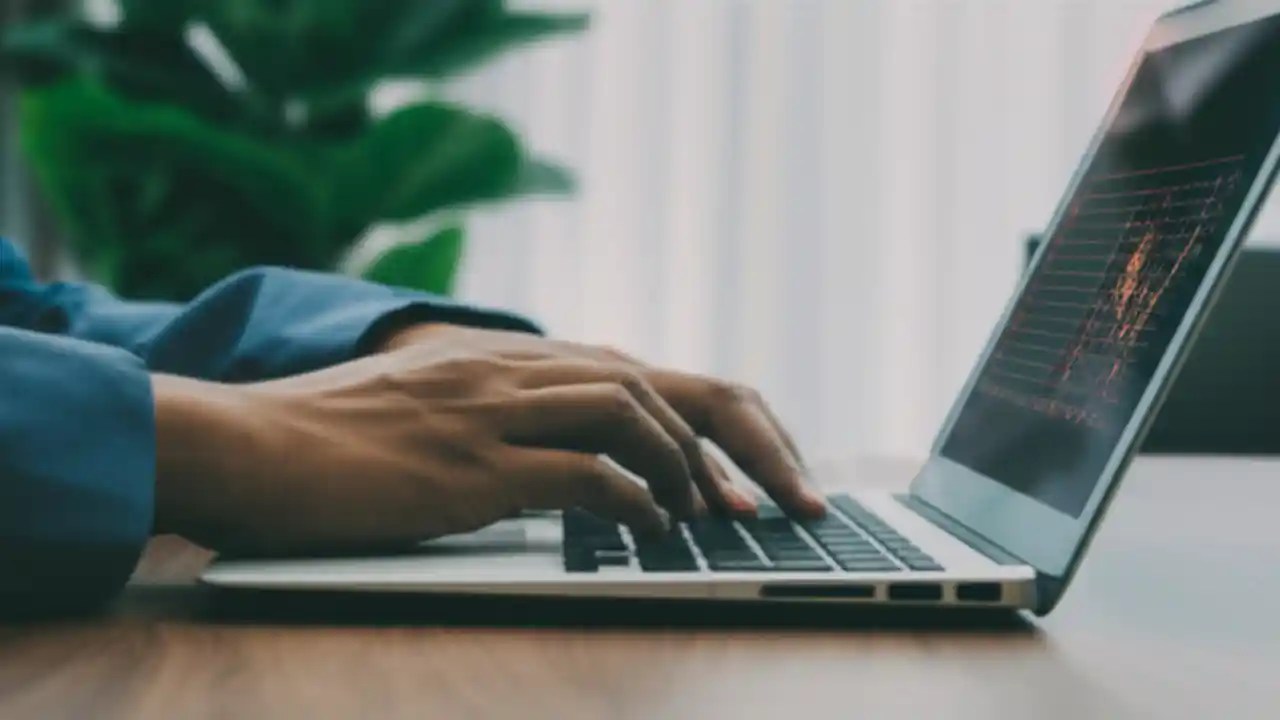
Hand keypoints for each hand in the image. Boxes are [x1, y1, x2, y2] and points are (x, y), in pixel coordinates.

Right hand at [152, 326, 822, 554]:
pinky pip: (582, 474)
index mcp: (498, 357)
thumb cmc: (323, 437)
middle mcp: (504, 370)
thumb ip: (484, 409)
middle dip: (722, 438)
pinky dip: (634, 500)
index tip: (735, 462)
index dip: (694, 413)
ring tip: (711, 515)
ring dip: (685, 466)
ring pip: (628, 412)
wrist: (241, 443)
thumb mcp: (418, 403)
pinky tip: (653, 529)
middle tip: (763, 495)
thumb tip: (546, 448)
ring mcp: (488, 413)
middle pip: (649, 381)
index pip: (627, 367)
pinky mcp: (467, 468)